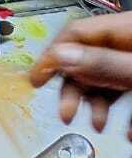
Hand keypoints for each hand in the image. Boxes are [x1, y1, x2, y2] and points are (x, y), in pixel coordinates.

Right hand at [29, 13, 131, 136]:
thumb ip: (101, 64)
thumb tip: (61, 58)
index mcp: (123, 28)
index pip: (74, 33)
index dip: (51, 55)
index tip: (35, 78)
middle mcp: (126, 42)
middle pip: (87, 59)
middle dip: (73, 88)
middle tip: (65, 111)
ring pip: (105, 79)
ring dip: (95, 103)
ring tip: (96, 124)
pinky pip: (124, 92)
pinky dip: (119, 112)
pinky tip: (124, 129)